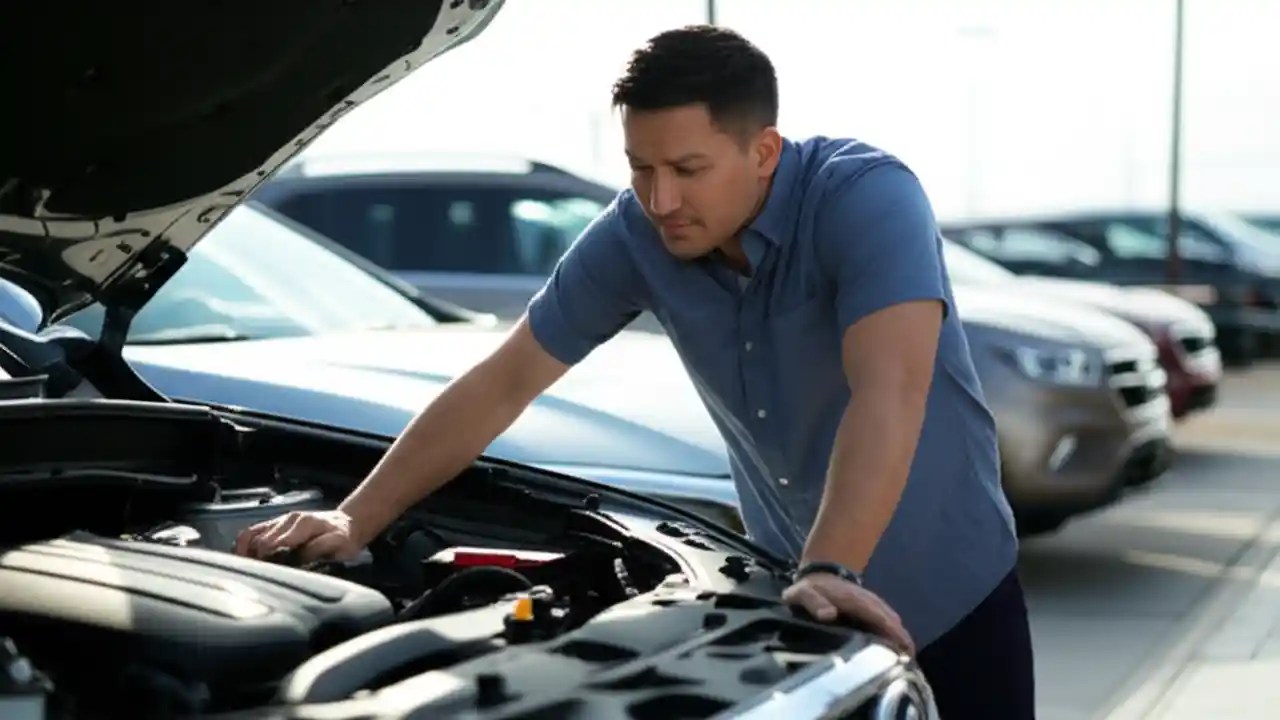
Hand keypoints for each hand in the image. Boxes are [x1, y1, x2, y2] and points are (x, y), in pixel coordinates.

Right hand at [233, 510, 364, 563]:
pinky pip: (250, 533)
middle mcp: (286, 520)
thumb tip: (297, 558)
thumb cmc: (343, 537)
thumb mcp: (339, 544)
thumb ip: (318, 548)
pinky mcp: (273, 525)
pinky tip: (245, 561)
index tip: (267, 576)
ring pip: (249, 535)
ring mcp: (278, 521)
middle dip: (255, 561)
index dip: (267, 561)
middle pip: (258, 541)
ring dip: (244, 554)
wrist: (346, 523)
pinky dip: (243, 547)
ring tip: (246, 571)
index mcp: (302, 524)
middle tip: (259, 579)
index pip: (273, 542)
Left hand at [782, 572, 914, 655]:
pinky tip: (896, 652)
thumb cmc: (810, 588)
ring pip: (892, 621)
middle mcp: (869, 601)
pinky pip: (888, 622)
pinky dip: (894, 635)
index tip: (904, 648)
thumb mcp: (803, 593)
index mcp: (854, 598)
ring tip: (905, 662)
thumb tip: (828, 615)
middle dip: (901, 639)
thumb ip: (813, 602)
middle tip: (907, 664)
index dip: (892, 631)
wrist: (820, 574)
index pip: (877, 614)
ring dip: (900, 638)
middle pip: (890, 620)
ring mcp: (873, 604)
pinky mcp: (873, 610)